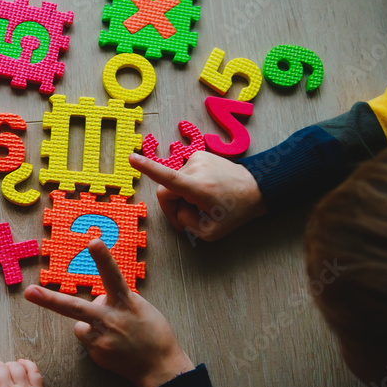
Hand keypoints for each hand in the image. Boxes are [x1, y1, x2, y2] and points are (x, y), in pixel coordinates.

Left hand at [24, 239, 194, 386]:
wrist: (161, 367)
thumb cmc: (153, 333)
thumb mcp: (141, 308)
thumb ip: (117, 299)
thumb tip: (97, 299)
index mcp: (126, 303)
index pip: (113, 276)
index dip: (103, 258)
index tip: (93, 241)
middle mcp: (111, 320)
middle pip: (74, 307)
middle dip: (49, 299)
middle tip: (29, 292)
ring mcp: (102, 339)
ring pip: (79, 325)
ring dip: (90, 325)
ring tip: (113, 334)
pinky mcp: (96, 354)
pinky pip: (87, 339)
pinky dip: (96, 340)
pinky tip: (114, 346)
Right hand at [129, 151, 265, 240]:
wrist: (256, 188)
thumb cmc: (235, 212)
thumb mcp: (211, 232)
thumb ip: (186, 223)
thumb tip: (177, 210)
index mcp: (198, 187)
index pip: (168, 178)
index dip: (147, 169)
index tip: (131, 159)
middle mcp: (196, 168)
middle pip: (166, 190)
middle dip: (172, 207)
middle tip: (186, 221)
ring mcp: (198, 158)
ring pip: (174, 182)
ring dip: (181, 196)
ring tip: (200, 205)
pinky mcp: (199, 154)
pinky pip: (182, 174)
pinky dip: (187, 186)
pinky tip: (203, 192)